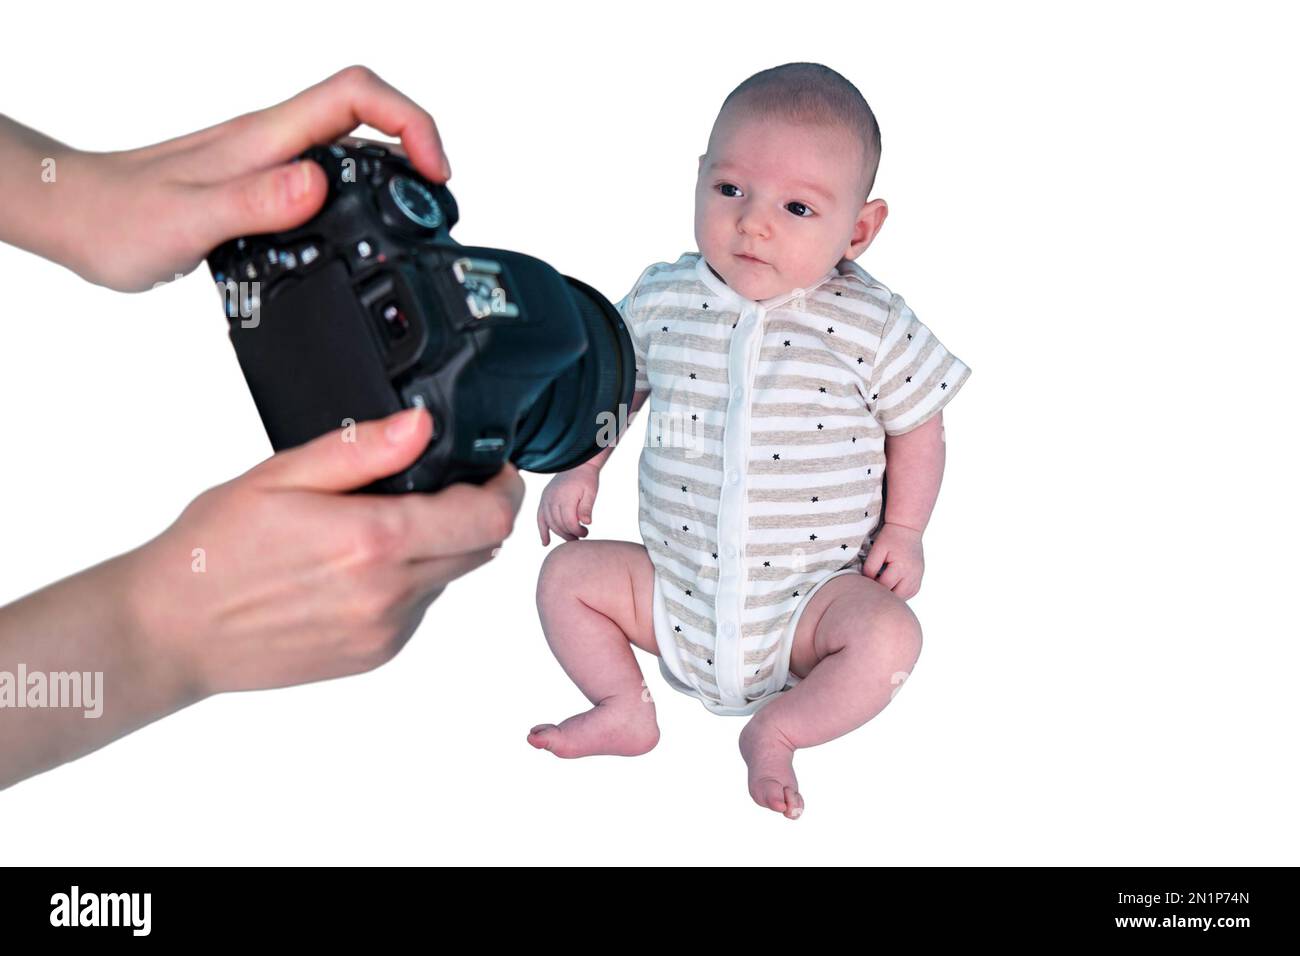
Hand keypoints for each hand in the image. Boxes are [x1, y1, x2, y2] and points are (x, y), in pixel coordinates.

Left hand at [25, 65, 450, 290]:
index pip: (358, 96)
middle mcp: (272, 141)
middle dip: (415, 146)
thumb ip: (255, 201)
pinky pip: (324, 176)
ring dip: (390, 171)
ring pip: (349, 145)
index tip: (432, 173)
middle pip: (367, 113)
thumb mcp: (189, 219)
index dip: (410, 124)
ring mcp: (268, 160)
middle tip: (433, 198)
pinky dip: (356, 197)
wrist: (75, 217)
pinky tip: (352, 233)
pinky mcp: (260, 184)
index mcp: (265, 138)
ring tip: (407, 216)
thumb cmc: (119, 218)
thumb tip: (317, 183)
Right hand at [123, 406, 523, 694]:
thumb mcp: (280, 475)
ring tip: (378, 526)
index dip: (502, 488)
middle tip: (439, 487)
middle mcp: (389, 593)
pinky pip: (419, 608)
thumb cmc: (213, 549)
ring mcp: (385, 631)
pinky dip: (408, 581)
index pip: (487, 519)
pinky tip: (357, 568)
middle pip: (481, 549)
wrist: (170, 631)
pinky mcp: (375, 655)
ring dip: (439, 547)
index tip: (490, 468)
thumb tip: (422, 425)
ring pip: (450, 578)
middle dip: (474, 513)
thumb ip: (362, 450)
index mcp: (372, 542)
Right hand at [537, 465, 598, 544]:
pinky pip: (540, 517)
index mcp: (565, 497)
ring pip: (549, 523)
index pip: (569, 523)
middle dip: (569, 535)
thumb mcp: (591, 492)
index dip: (577, 531)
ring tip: (570, 539)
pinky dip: (542, 530)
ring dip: (559, 534)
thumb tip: (587, 523)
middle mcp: (552, 499)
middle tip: (579, 538)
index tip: (586, 533)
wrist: (577, 464)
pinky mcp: (544, 498)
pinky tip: (545, 543)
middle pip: (559, 525)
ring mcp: (546, 499)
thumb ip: (586, 508)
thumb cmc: (587, 479)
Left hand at [861, 521, 924, 600]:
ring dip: (891, 595)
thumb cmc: (891, 536)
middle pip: (895, 596)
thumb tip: (867, 582)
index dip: (872, 587)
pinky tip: (891, 586)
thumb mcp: (877, 549)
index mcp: (902, 567)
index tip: (865, 583)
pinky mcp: (919, 579)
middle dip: (883, 594)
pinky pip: (909, 594)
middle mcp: (912, 575)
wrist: (907, 528)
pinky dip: (899, 593)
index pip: (884, 586)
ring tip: (881, 586)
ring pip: (903, 597)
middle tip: (872, 588)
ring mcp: (918, 578)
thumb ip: (871, 566)